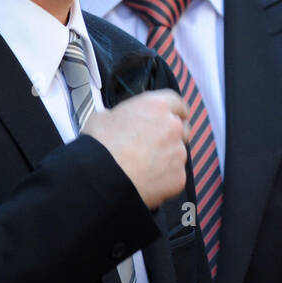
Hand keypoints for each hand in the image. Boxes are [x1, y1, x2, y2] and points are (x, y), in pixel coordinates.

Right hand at [82, 89, 189, 208]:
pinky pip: (175, 175)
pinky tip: (147, 180)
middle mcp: (172, 126)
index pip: (177, 103)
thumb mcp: (103, 117)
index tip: (176, 116)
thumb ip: (121, 115)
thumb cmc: (100, 145)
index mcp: (156, 106)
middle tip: (155, 144)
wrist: (103, 178)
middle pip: (181, 128)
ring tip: (145, 166)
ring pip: (178, 153)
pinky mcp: (179, 176)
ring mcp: (178, 152)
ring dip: (167, 157)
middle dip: (172, 135)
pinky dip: (165, 178)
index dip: (176, 110)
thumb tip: (116, 120)